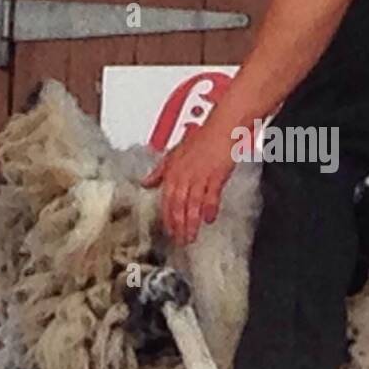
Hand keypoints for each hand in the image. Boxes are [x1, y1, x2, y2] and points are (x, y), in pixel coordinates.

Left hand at [141, 122, 235, 245]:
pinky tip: (209, 219)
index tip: (169, 231)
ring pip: (191, 204)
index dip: (167, 218)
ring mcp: (200, 176)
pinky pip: (211, 196)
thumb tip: (146, 182)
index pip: (166, 200)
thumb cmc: (203, 138)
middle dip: (177, 226)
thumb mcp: (175, 153)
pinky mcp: (216, 175)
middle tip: (180, 241)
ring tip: (191, 236)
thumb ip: (160, 171)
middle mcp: (184, 174)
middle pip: (177, 206)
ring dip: (191, 223)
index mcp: (172, 171)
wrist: (222, 127)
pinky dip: (209, 208)